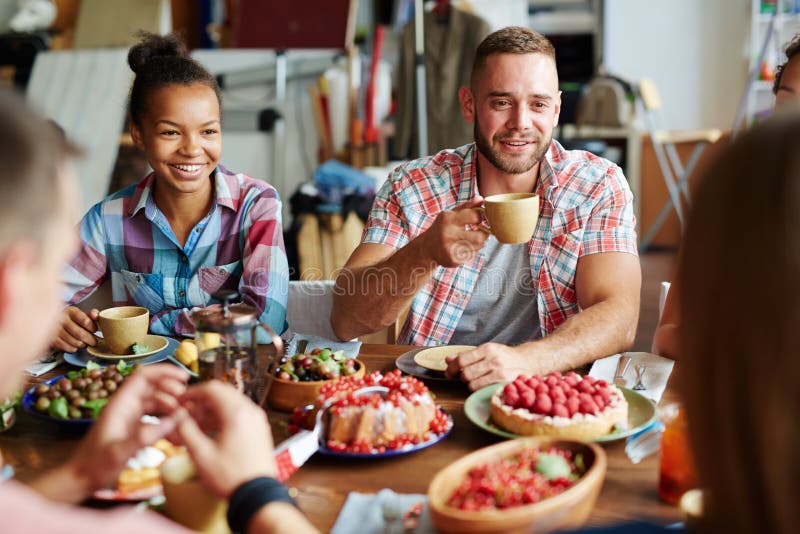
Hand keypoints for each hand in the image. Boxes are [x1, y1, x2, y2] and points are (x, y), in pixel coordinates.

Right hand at [52, 306, 98, 351]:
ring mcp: (55, 330)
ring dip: (82, 344)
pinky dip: (74, 348)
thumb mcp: (80, 314)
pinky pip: (67, 348)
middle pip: (81, 334)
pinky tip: (74, 345)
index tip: (94, 330)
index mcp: (71, 311)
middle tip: (93, 341)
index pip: (86, 321)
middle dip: (90, 340)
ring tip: (84, 343)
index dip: (93, 328)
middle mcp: (62, 320)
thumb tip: (96, 315)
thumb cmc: (70, 319)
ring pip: (75, 342)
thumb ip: (91, 314)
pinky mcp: (52, 340)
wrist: (51, 322)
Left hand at [67, 364, 188, 495]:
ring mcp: (128, 416)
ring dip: (170, 402)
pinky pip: (153, 414)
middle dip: (172, 388)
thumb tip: (177, 419)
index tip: (185, 377)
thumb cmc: (95, 466)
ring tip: (185, 414)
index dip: (165, 372)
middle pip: (152, 385)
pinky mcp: (132, 427)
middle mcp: (125, 406)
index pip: (144, 376)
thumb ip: (147, 436)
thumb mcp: (120, 452)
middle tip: (189, 402)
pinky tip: (175, 426)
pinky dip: (165, 416)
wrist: (80, 480)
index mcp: (120, 404)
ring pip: (154, 399)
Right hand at [175, 381, 276, 497]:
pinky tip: (212, 433)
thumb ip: (186, 431)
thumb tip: (177, 417)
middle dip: (202, 402)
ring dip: (212, 410)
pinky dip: (224, 417)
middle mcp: (251, 411)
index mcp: (237, 413)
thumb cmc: (229, 477)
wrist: (258, 494)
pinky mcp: (260, 429)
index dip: (192, 393)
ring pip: (232, 403)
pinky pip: (241, 413)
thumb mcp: (201, 455)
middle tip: (187, 416)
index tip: (180, 401)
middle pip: (222, 393)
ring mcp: (258, 419)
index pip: (212, 389)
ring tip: (197, 428)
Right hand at [418, 198, 488, 267]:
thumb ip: (466, 206)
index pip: (474, 216)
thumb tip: (481, 199)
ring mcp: (450, 249)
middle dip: (484, 234)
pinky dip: (472, 250)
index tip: (479, 219)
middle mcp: (448, 234)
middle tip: (481, 231)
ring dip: (478, 242)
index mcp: (447, 219)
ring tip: (471, 238)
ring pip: (477, 247)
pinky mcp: (452, 261)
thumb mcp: (451, 214)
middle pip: (479, 237)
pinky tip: (464, 247)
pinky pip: (471, 255)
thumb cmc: (442, 227)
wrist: (427, 247)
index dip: (480, 217)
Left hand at [445, 342, 530, 390]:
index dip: (451, 368)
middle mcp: (494, 359)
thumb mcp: (486, 351)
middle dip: (462, 377)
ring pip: (473, 384)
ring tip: (476, 381)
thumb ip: (467, 356)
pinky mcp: (504, 383)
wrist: (527, 361)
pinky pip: (482, 390)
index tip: (449, 372)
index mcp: (487, 349)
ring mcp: (500, 372)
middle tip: (465, 377)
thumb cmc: (504, 356)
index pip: (462, 360)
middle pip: (466, 373)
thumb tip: (448, 360)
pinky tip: (483, 386)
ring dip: (470, 385)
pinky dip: (479, 390)